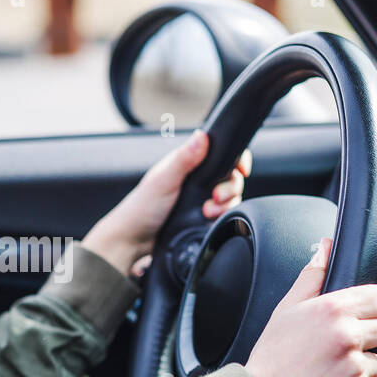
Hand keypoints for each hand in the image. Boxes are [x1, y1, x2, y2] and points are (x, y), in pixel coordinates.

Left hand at [81, 129, 251, 278]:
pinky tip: (209, 219)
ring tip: (208, 211)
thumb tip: (202, 136)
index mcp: (188, 164)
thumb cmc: (142, 207)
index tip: (242, 169)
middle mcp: (198, 180)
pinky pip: (225, 214)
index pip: (222, 154)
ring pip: (231, 197)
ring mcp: (202, 199)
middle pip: (231, 177)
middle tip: (215, 196)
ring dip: (226, 204)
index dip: (236, 159)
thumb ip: (184, 159)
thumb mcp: (163, 180)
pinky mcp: (204, 218)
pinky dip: (222, 216)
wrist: (134, 241)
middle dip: (230, 187)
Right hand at [244, 237, 376, 376]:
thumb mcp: (287, 308)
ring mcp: (354, 365)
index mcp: (333, 309)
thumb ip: (312, 276)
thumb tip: (326, 248)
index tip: (369, 314)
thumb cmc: (272, 356)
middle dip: (369, 336)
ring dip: (359, 365)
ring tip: (329, 368)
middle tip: (339, 345)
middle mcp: (348, 335)